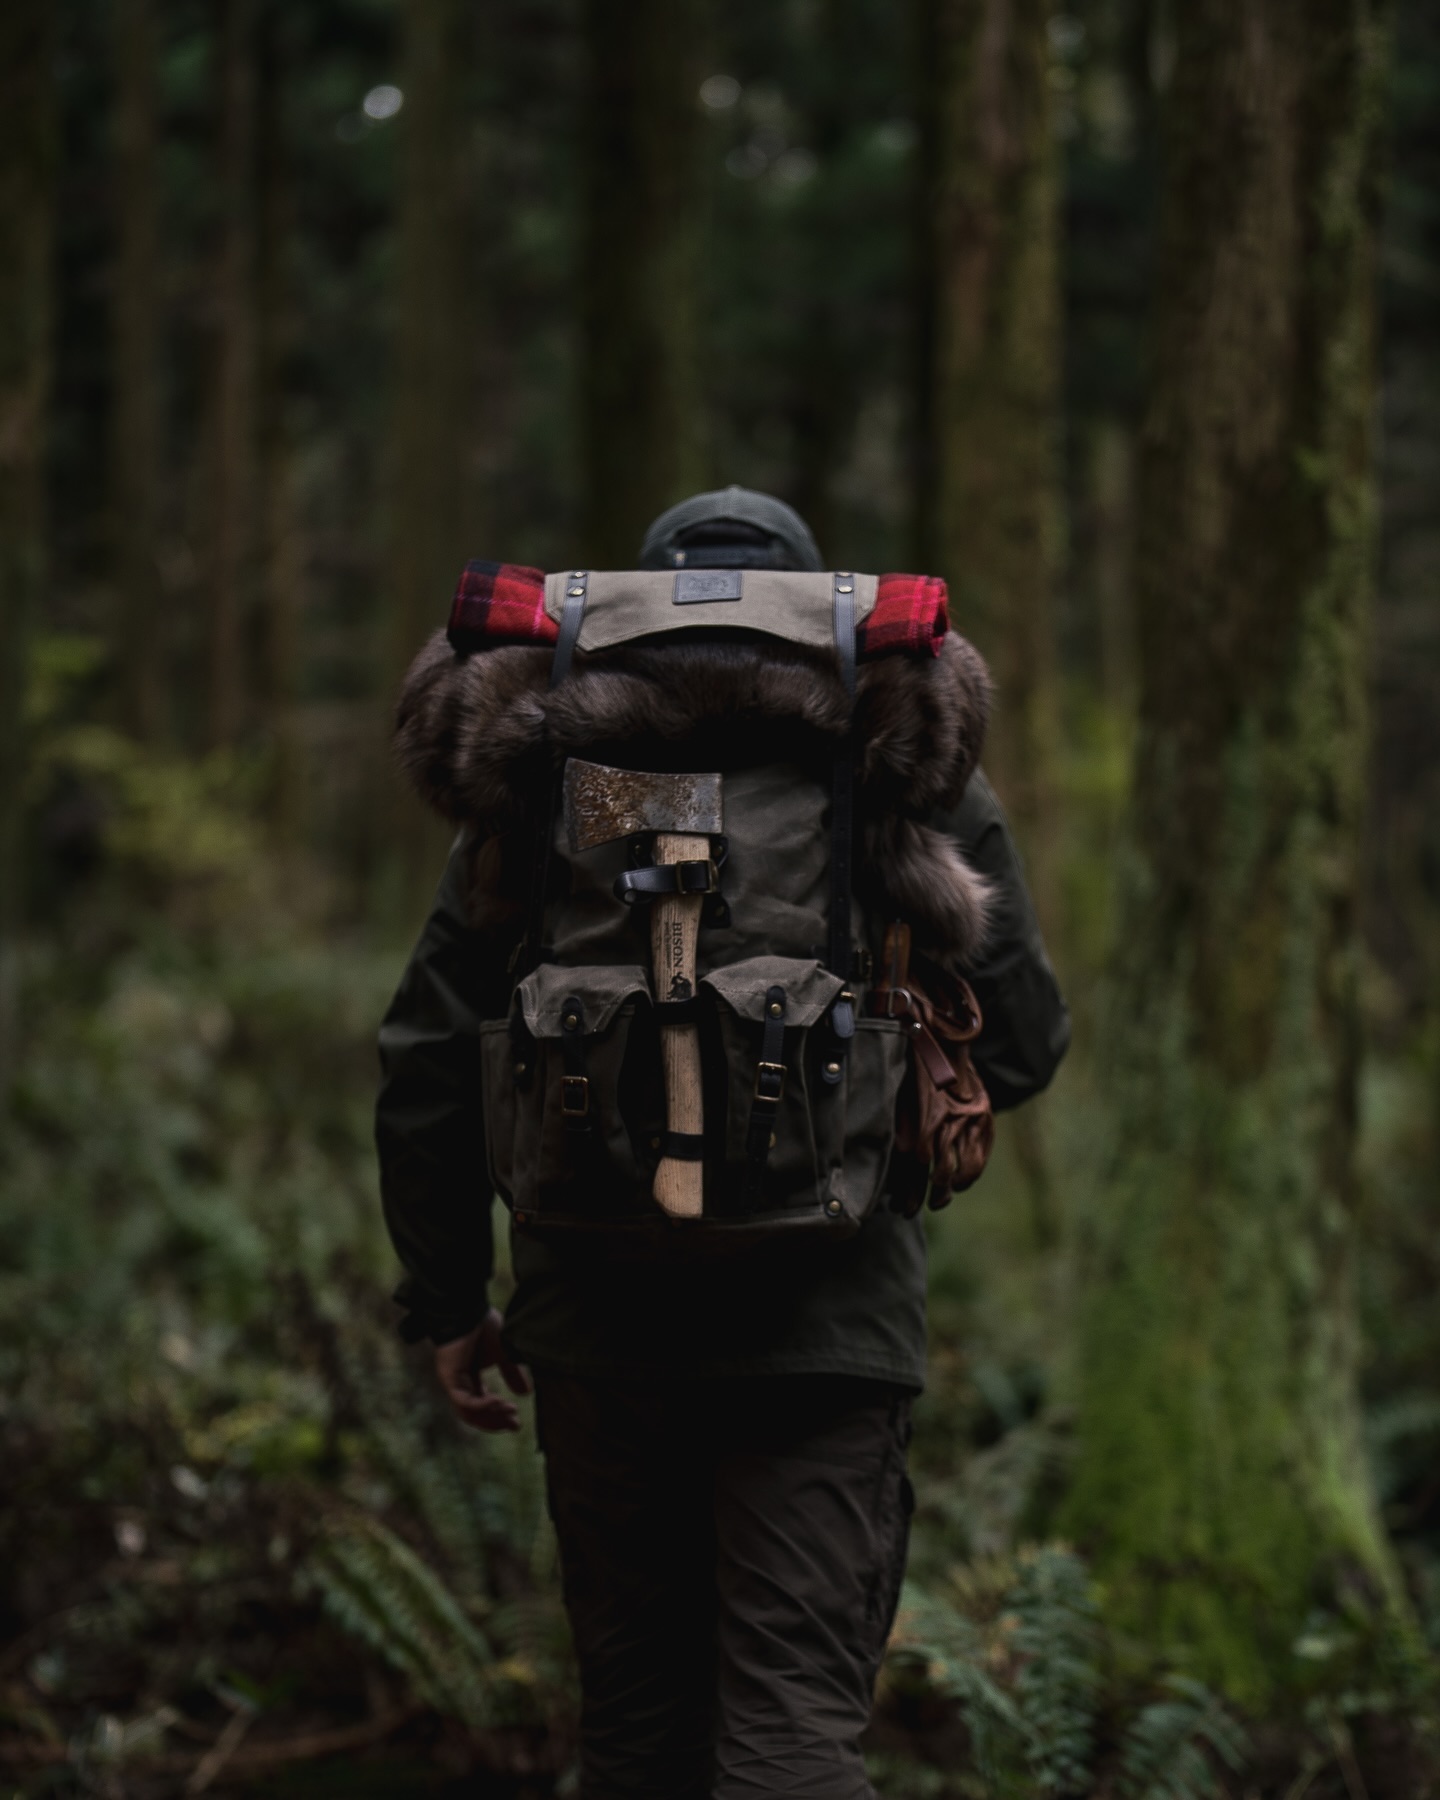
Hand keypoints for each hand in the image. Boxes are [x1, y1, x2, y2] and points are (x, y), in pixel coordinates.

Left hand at [434, 1308, 532, 1431]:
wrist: (468, 1310)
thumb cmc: (483, 1326)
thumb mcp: (504, 1353)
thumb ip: (512, 1373)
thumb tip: (525, 1393)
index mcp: (470, 1376)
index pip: (482, 1403)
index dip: (499, 1414)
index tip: (517, 1422)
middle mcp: (460, 1382)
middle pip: (475, 1413)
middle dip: (496, 1421)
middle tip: (515, 1424)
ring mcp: (453, 1382)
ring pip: (469, 1413)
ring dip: (490, 1416)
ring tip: (509, 1413)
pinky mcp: (450, 1378)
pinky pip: (465, 1402)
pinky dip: (482, 1406)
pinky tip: (498, 1401)